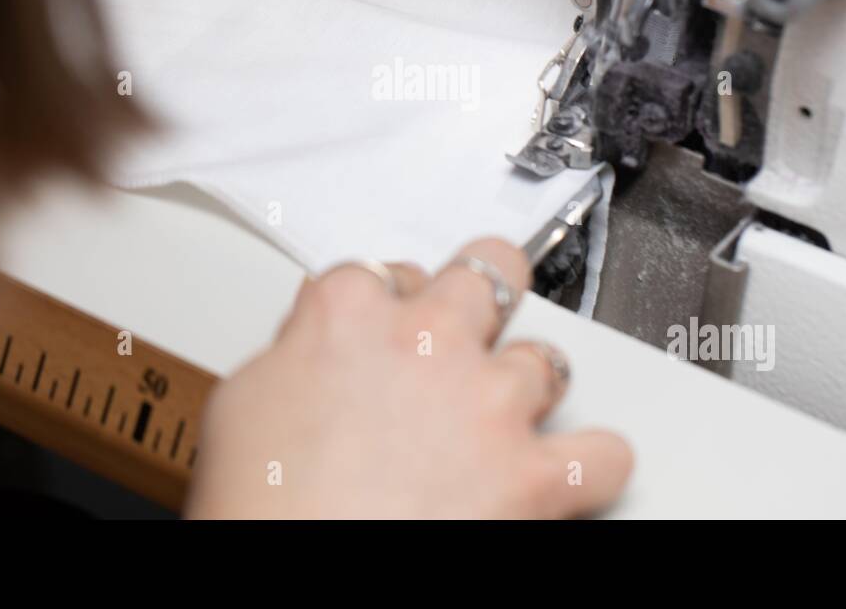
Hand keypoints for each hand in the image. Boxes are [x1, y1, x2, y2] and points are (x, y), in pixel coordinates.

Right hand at [186, 238, 631, 518]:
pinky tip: (570, 469)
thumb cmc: (259, 503)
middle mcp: (429, 342)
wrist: (294, 576)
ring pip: (547, 358)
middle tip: (479, 314)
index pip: (383, 269)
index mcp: (351, 314)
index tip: (388, 319)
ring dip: (529, 385)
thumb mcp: (244, 398)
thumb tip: (313, 350)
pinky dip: (592, 464)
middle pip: (488, 271)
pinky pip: (601, 453)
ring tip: (506, 414)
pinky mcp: (532, 475)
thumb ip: (295, 349)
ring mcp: (488, 404)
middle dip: (486, 289)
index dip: (388, 298)